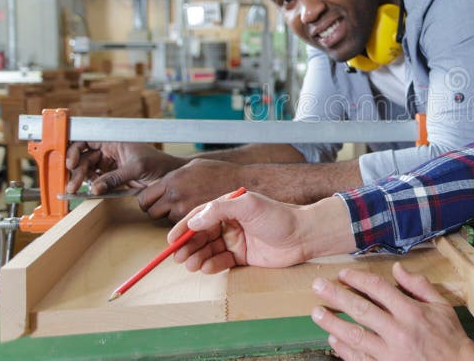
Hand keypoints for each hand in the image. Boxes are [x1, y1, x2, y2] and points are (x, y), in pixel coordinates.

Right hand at [65, 141, 185, 194]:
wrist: (171, 177)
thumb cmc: (159, 164)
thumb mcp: (137, 168)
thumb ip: (115, 177)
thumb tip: (95, 187)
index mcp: (114, 141)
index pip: (87, 140)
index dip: (74, 149)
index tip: (70, 162)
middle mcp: (110, 151)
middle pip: (84, 157)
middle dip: (76, 170)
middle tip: (71, 185)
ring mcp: (111, 164)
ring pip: (88, 169)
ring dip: (79, 179)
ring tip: (74, 190)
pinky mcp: (113, 176)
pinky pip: (96, 179)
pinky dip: (88, 184)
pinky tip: (84, 190)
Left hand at [138, 159, 239, 221]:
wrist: (245, 182)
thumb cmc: (221, 173)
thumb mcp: (194, 166)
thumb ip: (175, 175)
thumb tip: (158, 184)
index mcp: (173, 180)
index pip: (145, 198)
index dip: (148, 201)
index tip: (152, 201)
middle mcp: (176, 197)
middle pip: (152, 213)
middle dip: (158, 211)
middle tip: (167, 208)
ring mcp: (186, 211)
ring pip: (167, 222)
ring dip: (173, 218)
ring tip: (185, 211)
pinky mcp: (197, 223)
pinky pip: (185, 227)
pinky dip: (188, 224)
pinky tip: (197, 216)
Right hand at [169, 189, 306, 270]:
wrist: (303, 236)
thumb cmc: (278, 216)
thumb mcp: (248, 205)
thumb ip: (219, 209)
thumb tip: (194, 220)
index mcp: (230, 207)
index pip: (200, 216)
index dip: (184, 228)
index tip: (171, 240)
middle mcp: (230, 223)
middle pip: (201, 235)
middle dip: (188, 246)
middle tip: (178, 257)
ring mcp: (236, 240)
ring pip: (209, 250)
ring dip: (197, 257)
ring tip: (190, 265)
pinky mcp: (243, 257)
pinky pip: (221, 262)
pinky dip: (212, 265)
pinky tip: (206, 268)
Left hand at [310, 263, 473, 360]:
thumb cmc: (450, 338)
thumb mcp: (441, 306)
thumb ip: (418, 286)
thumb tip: (397, 268)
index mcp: (411, 312)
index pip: (378, 289)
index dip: (358, 279)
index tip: (342, 274)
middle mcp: (398, 331)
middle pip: (361, 310)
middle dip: (336, 296)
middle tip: (317, 286)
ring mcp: (390, 354)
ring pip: (355, 336)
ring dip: (333, 323)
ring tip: (317, 313)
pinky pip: (360, 359)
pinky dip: (344, 350)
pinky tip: (333, 340)